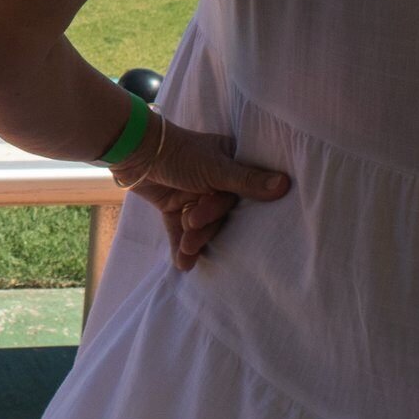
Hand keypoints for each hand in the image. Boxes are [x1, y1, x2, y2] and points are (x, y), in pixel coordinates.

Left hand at [114, 110, 289, 271]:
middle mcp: (215, 180)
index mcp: (229, 164)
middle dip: (207, 225)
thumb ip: (247, 181)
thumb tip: (286, 184)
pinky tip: (182, 266)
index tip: (221, 213)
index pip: (242, 195)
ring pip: (202, 226)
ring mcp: (193, 194)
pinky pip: (181, 232)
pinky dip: (180, 248)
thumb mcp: (215, 169)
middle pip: (221, 214)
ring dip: (194, 239)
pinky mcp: (174, 206)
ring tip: (185, 249)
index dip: (230, 208)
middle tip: (193, 225)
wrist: (133, 152)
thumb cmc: (178, 153)